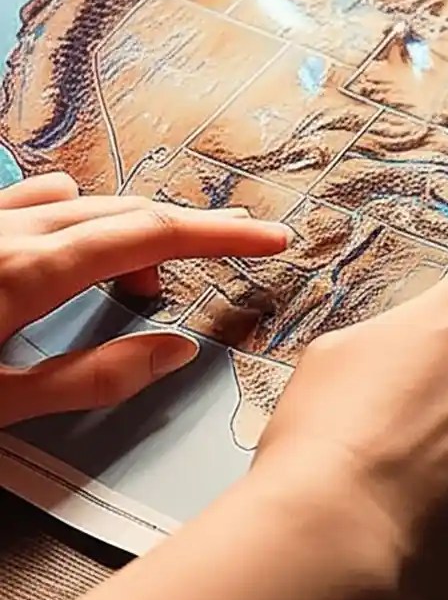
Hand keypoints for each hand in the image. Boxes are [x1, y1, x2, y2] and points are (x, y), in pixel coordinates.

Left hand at [0, 172, 291, 426]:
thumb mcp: (1, 401)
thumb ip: (91, 378)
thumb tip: (174, 354)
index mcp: (29, 272)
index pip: (154, 237)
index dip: (221, 236)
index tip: (269, 237)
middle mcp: (12, 234)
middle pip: (130, 214)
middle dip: (194, 227)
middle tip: (242, 238)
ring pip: (86, 203)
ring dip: (138, 224)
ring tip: (161, 260)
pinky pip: (34, 198)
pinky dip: (77, 208)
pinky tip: (78, 214)